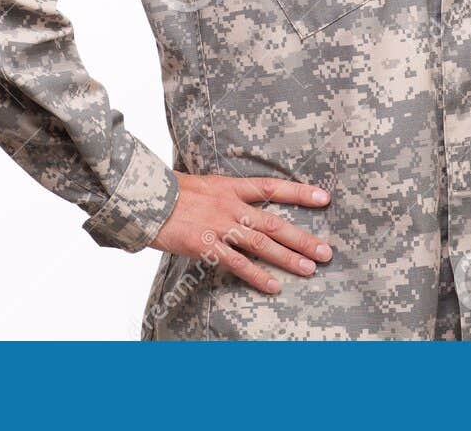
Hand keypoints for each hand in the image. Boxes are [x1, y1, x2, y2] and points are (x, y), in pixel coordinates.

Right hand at [149, 173, 334, 293]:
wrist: (144, 198)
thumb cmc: (172, 193)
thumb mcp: (204, 184)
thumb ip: (225, 195)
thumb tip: (243, 204)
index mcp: (231, 187)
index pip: (273, 187)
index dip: (300, 192)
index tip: (324, 197)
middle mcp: (231, 206)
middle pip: (275, 223)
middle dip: (303, 238)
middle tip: (326, 251)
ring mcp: (220, 226)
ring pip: (262, 244)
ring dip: (288, 258)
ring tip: (310, 269)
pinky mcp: (206, 246)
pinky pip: (237, 264)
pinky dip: (257, 276)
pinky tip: (275, 286)